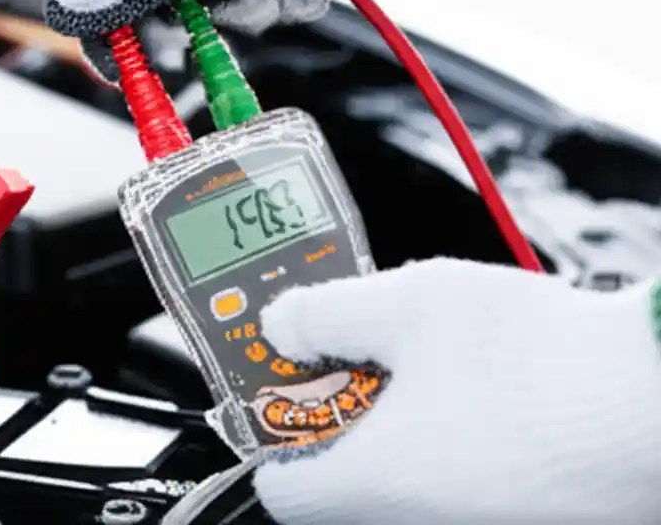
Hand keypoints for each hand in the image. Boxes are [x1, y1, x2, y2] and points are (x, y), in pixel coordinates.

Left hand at [252, 258, 660, 524]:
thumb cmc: (538, 361)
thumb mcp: (408, 305)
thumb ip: (328, 315)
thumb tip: (280, 327)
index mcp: (374, 484)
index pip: (280, 492)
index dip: (269, 434)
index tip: (283, 386)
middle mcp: (422, 524)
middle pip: (344, 483)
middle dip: (340, 417)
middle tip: (358, 357)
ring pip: (410, 481)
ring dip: (402, 425)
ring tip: (431, 361)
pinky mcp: (534, 516)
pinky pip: (468, 485)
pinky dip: (459, 442)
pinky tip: (492, 390)